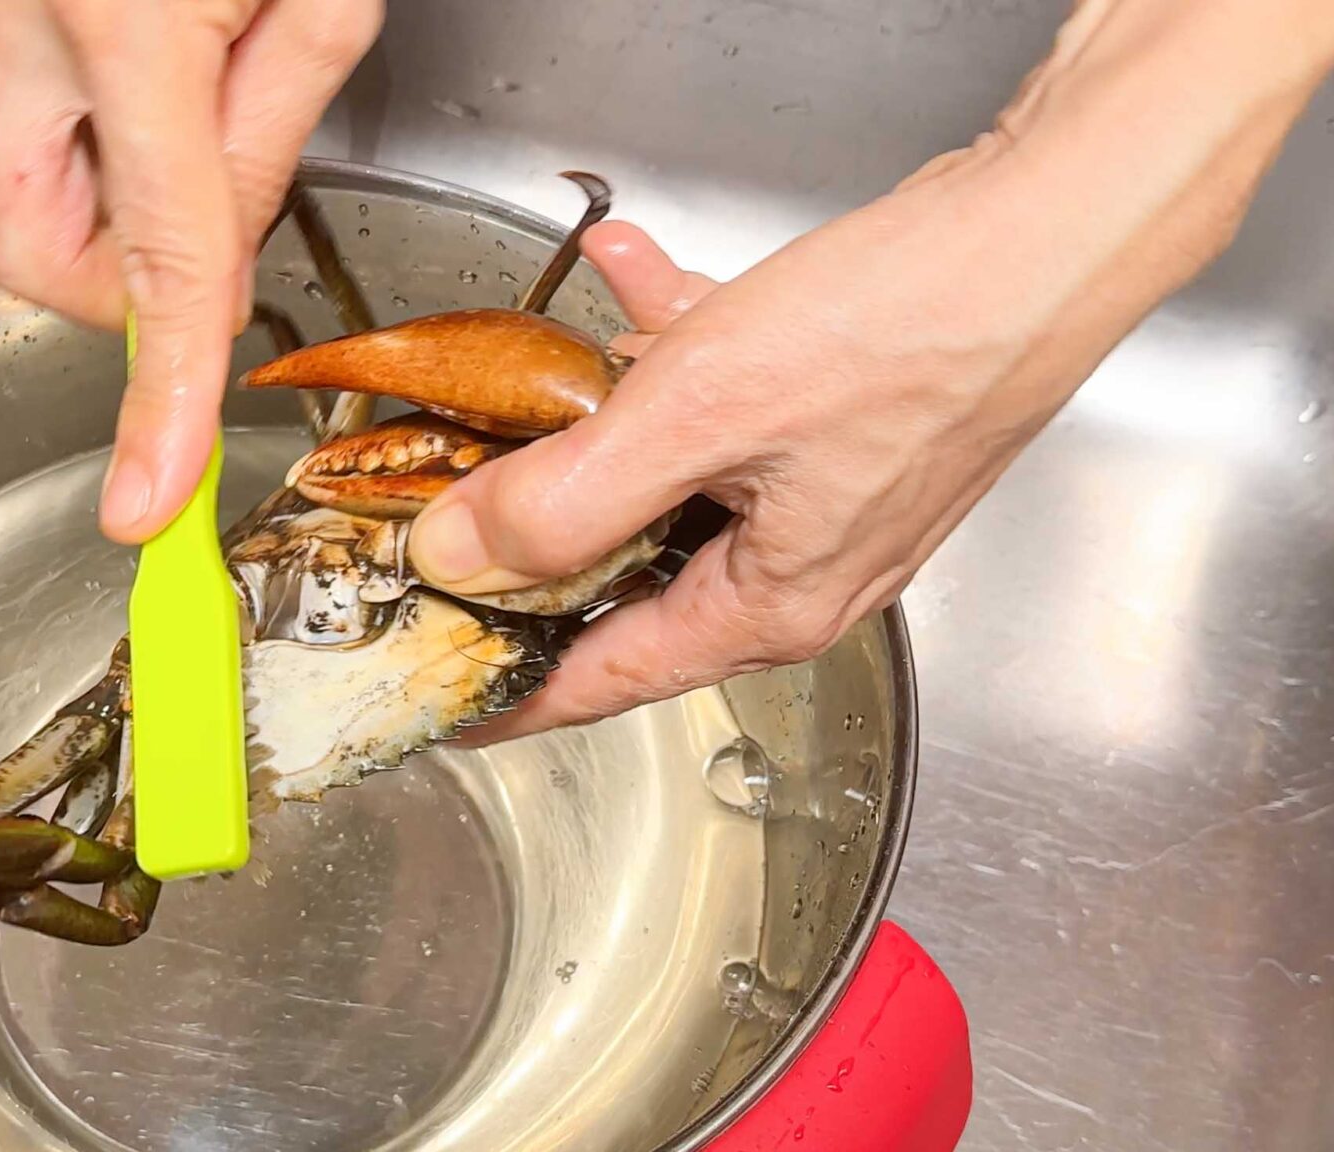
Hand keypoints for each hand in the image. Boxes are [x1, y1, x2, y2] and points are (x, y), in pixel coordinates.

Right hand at [0, 0, 382, 542]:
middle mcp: (18, 17)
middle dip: (113, 282)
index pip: (159, 263)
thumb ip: (271, 132)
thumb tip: (224, 255)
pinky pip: (14, 109)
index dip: (162, 397)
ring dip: (100, 188)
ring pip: (10, 183)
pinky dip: (83, 120)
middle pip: (29, 253)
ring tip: (186, 83)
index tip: (150, 497)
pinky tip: (152, 47)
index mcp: (125, 19)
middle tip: (195, 226)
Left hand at [408, 0, 1333, 741]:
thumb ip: (566, 502)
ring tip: (557, 364)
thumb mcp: (695, 418)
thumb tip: (461, 557)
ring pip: (669, 478)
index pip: (601, 679)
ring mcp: (825, 500)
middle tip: (459, 504)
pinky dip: (674, 349)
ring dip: (607, 416)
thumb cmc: (911, 328)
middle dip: (539, 532)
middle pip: (625, 577)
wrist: (1050, 229)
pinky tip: (637, 275)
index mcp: (769, 606)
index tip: (442, 698)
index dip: (508, 690)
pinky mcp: (841, 427)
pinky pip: (724, 408)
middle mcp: (801, 572)